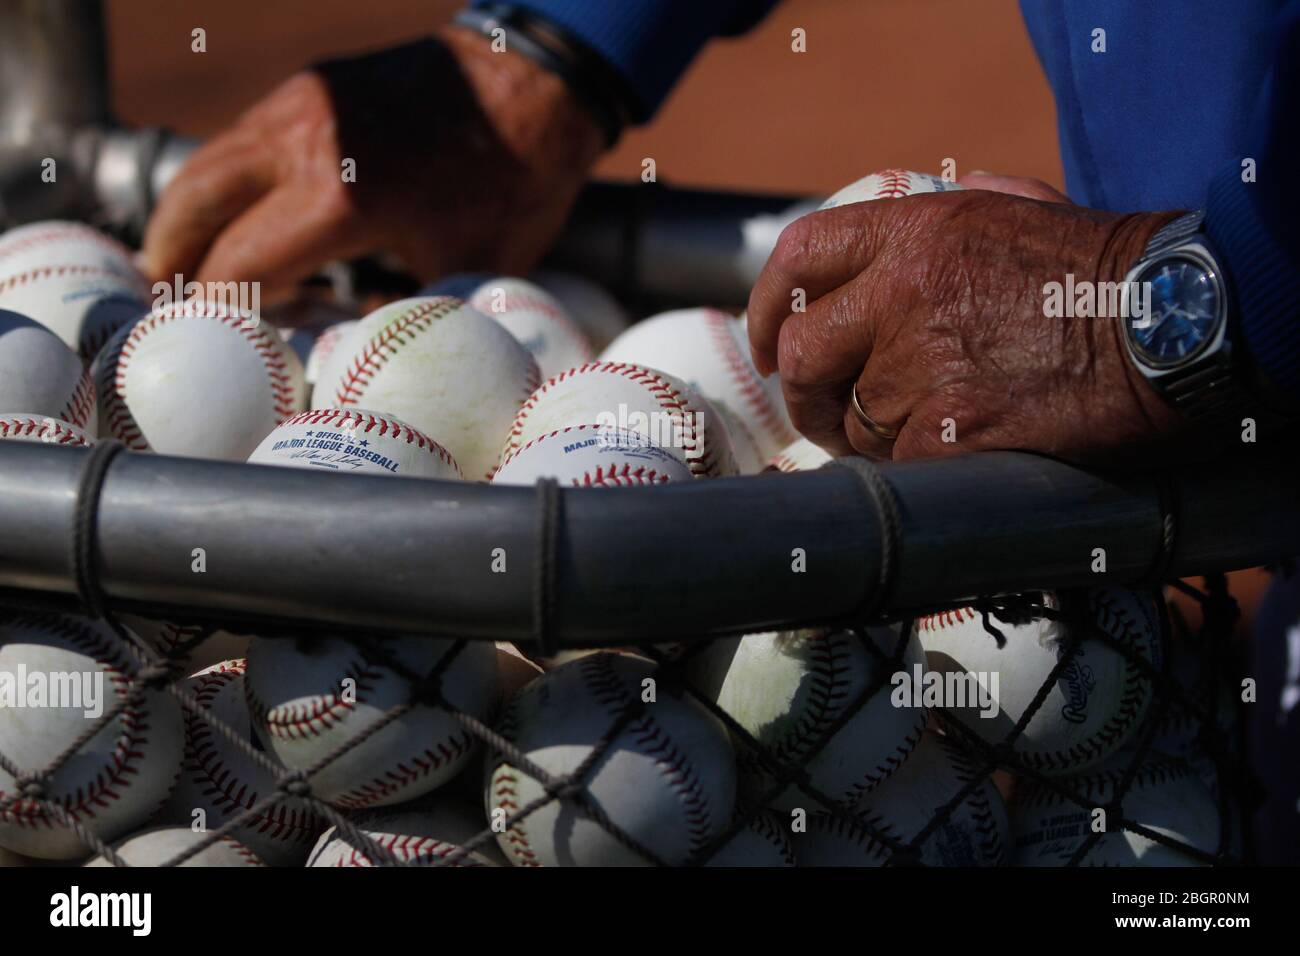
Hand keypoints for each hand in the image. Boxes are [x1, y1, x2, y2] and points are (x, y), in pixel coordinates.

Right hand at [140, 26, 605, 309]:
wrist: (534, 82)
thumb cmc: (516, 182)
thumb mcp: (472, 268)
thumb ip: (406, 312)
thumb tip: (352, 346)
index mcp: (340, 198)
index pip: (239, 267)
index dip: (217, 311)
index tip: (211, 342)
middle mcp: (301, 143)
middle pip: (192, 204)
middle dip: (171, 258)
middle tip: (167, 299)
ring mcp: (297, 103)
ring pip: (208, 162)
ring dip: (189, 215)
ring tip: (190, 263)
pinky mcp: (309, 84)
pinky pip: (242, 138)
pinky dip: (227, 181)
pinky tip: (245, 216)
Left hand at [747, 187, 1187, 464]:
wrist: (1168, 323)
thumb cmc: (1099, 267)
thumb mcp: (1016, 208)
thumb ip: (952, 213)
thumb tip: (922, 213)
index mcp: (913, 231)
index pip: (797, 257)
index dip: (763, 306)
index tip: (763, 344)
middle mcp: (901, 295)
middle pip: (801, 353)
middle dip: (802, 393)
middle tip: (822, 413)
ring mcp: (922, 367)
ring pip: (849, 421)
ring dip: (867, 437)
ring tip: (912, 432)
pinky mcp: (951, 433)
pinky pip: (897, 464)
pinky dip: (914, 467)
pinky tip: (951, 453)